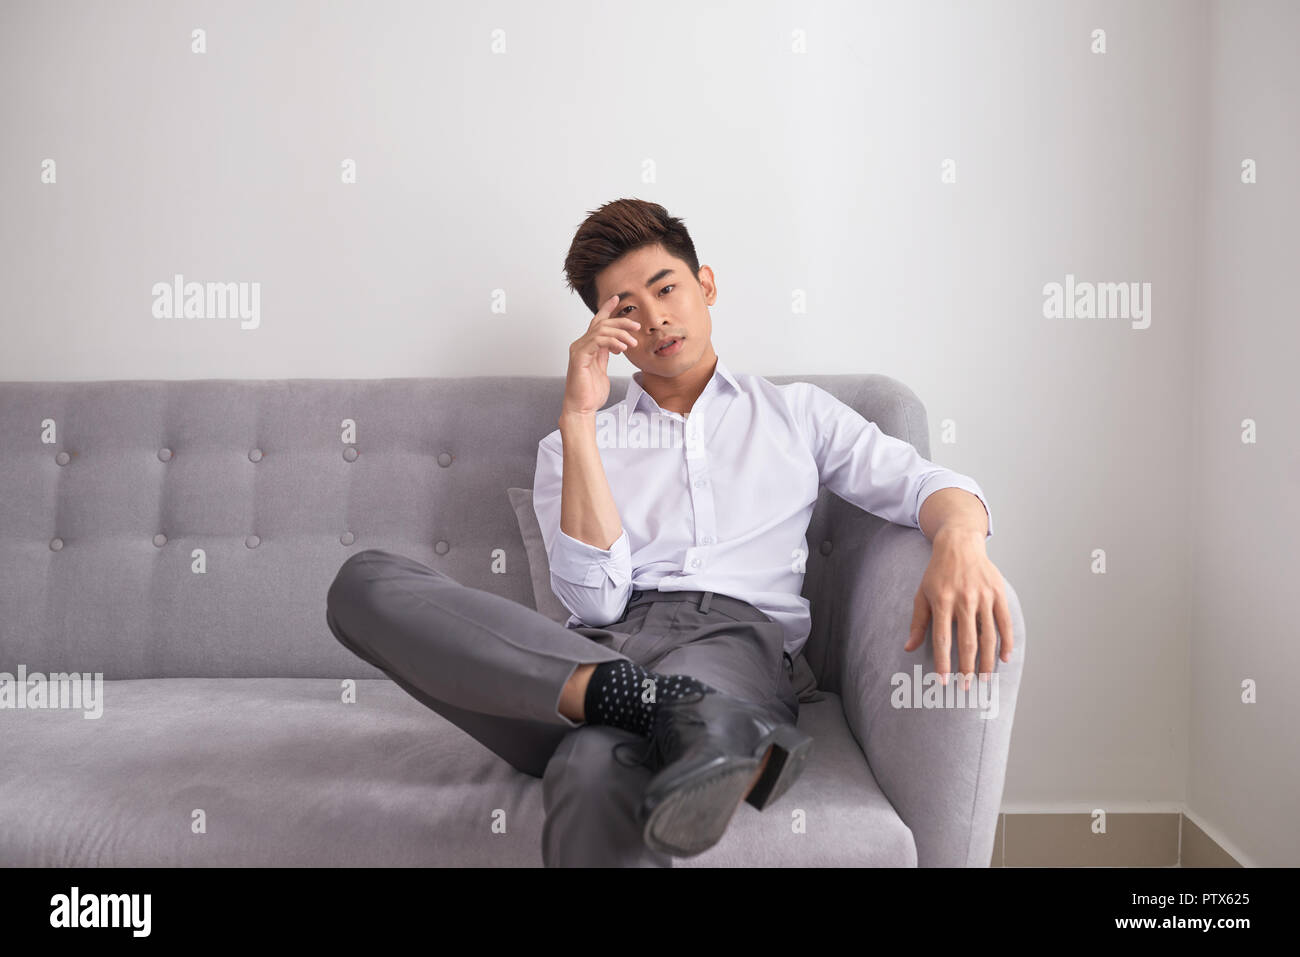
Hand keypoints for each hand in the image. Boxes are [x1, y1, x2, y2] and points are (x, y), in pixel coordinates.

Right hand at [561, 294, 641, 417]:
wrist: (582, 408)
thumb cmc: (591, 392)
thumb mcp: (603, 369)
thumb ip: (607, 354)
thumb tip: (618, 344)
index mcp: (587, 347)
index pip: (597, 322)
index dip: (606, 309)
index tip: (617, 299)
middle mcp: (581, 345)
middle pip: (601, 323)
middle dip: (621, 322)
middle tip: (636, 327)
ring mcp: (578, 350)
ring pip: (600, 330)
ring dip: (619, 334)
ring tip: (632, 343)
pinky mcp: (579, 357)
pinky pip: (596, 341)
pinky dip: (611, 341)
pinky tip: (622, 348)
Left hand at [904, 529, 1013, 688]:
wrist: (960, 544)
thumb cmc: (937, 572)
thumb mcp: (922, 594)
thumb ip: (918, 622)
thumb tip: (908, 648)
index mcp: (942, 600)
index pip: (942, 638)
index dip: (943, 662)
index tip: (944, 681)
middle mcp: (964, 599)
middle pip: (967, 641)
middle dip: (966, 667)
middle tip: (965, 687)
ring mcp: (983, 596)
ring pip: (988, 635)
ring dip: (987, 661)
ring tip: (984, 679)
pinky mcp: (998, 593)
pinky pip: (1004, 622)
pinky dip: (1006, 642)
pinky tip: (1004, 659)